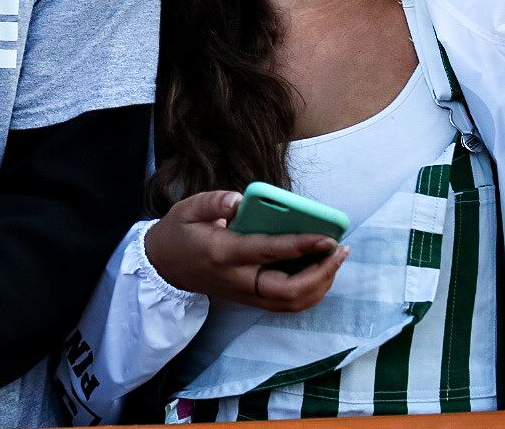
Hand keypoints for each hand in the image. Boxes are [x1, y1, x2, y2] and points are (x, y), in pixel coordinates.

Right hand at [142, 190, 347, 311]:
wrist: (164, 267)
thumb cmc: (180, 232)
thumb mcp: (187, 208)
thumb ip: (214, 202)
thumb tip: (239, 199)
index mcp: (224, 253)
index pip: (269, 252)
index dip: (301, 245)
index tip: (327, 237)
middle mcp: (238, 280)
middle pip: (288, 290)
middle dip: (321, 273)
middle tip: (340, 250)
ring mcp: (246, 294)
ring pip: (292, 303)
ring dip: (320, 284)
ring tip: (336, 259)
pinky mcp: (251, 300)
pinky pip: (288, 304)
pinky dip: (311, 291)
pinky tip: (321, 270)